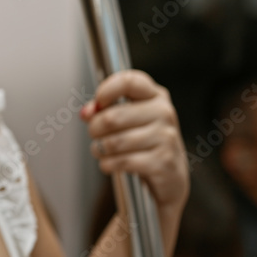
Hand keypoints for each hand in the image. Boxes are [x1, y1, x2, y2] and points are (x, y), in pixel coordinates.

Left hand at [79, 69, 188, 213]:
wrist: (170, 174)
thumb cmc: (145, 142)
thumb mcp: (127, 120)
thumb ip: (103, 110)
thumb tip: (87, 112)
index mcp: (155, 96)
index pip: (129, 82)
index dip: (107, 90)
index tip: (98, 102)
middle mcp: (164, 113)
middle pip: (112, 117)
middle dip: (94, 129)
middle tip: (95, 135)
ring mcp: (166, 137)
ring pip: (114, 142)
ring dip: (100, 149)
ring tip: (102, 150)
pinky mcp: (163, 161)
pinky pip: (122, 161)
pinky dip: (108, 164)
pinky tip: (110, 164)